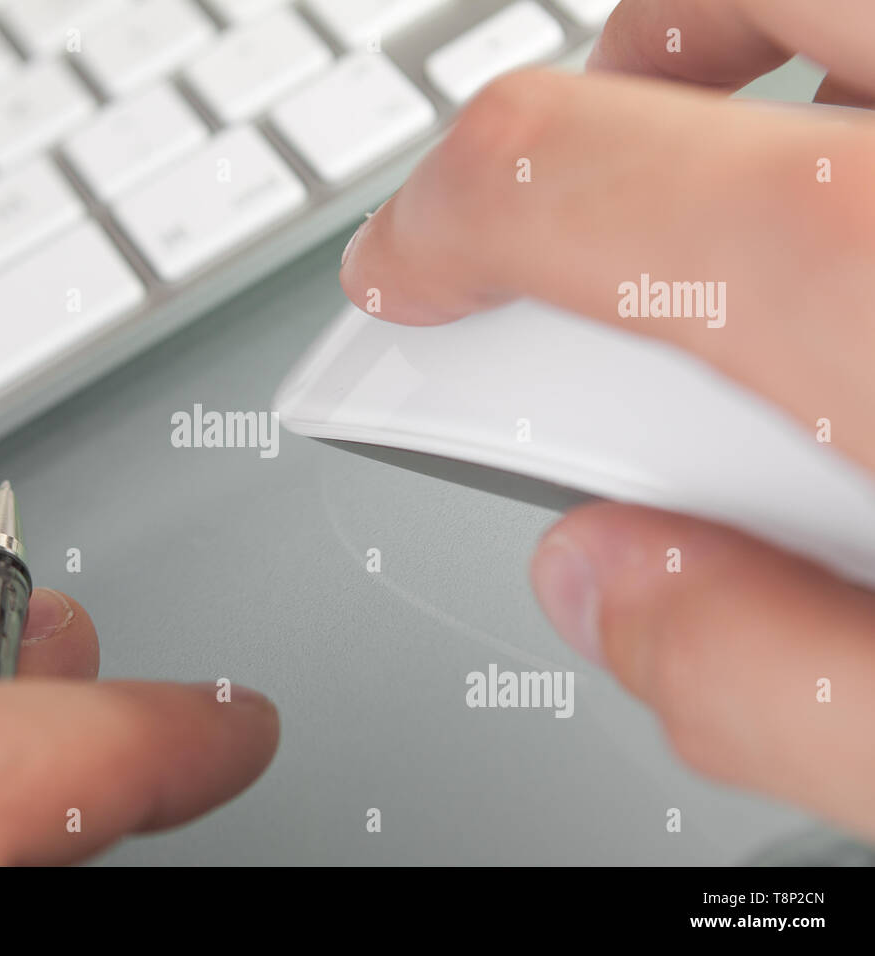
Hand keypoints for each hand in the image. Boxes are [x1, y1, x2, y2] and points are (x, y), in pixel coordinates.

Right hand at [340, 0, 874, 838]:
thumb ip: (759, 681)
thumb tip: (605, 584)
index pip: (556, 172)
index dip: (430, 225)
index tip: (400, 284)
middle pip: (710, 1)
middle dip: (586, 98)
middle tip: (542, 211)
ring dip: (741, 50)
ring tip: (722, 175)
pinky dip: (864, 87)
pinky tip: (863, 209)